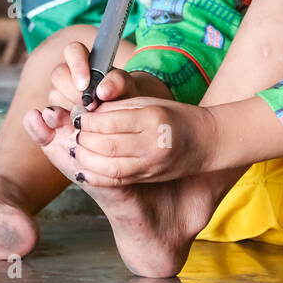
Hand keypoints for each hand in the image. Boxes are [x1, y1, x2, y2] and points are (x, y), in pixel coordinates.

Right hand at [46, 41, 153, 113]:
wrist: (124, 112)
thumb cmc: (125, 93)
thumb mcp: (128, 87)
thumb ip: (119, 83)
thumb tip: (102, 91)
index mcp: (85, 59)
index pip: (72, 51)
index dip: (77, 64)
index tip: (86, 84)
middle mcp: (68, 74)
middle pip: (59, 74)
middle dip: (73, 91)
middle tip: (90, 105)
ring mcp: (60, 93)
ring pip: (54, 96)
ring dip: (70, 108)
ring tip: (90, 117)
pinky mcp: (56, 112)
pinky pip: (51, 116)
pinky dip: (61, 122)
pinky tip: (74, 128)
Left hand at [69, 97, 216, 185]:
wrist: (207, 142)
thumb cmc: (175, 116)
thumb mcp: (150, 102)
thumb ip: (119, 107)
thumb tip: (87, 113)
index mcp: (152, 118)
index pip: (109, 122)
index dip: (88, 121)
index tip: (79, 117)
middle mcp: (152, 143)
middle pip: (106, 146)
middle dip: (84, 140)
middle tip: (75, 132)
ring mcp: (151, 164)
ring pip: (108, 167)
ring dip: (86, 158)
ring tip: (78, 147)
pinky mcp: (148, 177)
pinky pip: (116, 180)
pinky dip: (96, 174)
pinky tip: (85, 167)